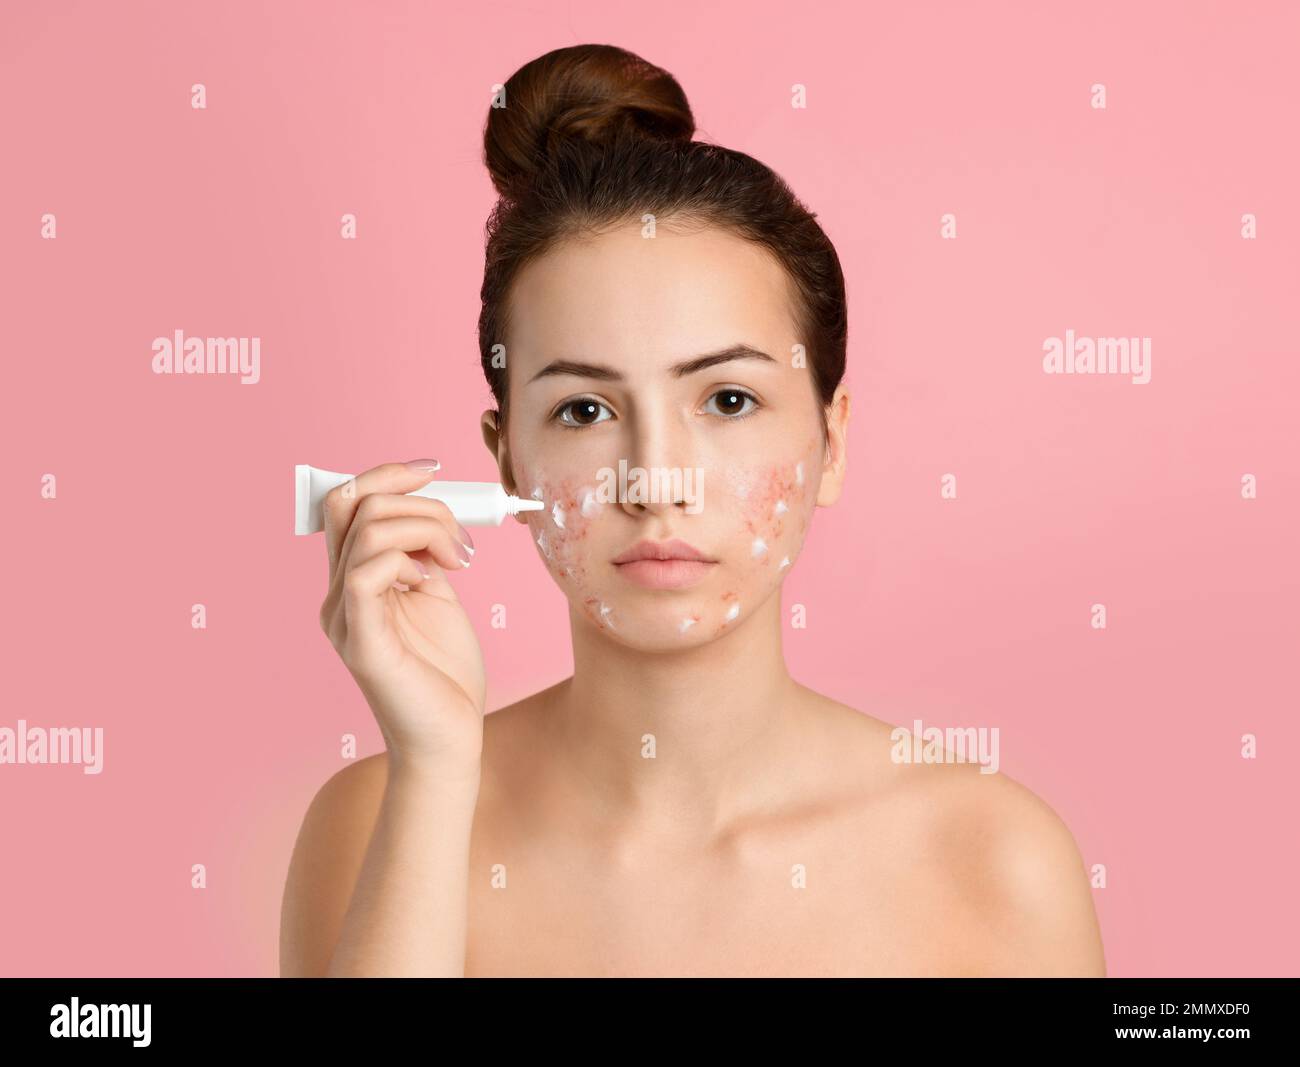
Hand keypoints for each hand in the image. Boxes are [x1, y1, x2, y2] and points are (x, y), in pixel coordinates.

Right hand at [318, 460, 485, 770]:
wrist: (451, 737)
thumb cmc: (445, 673)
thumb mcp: (437, 595)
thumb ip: (421, 554)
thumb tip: (426, 514)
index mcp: (352, 579)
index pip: (346, 501)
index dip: (386, 474)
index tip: (433, 472)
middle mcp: (337, 593)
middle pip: (350, 503)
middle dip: (416, 501)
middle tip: (460, 538)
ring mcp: (343, 616)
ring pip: (366, 531)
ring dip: (426, 528)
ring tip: (460, 560)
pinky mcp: (360, 641)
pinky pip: (365, 574)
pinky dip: (405, 562)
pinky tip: (433, 582)